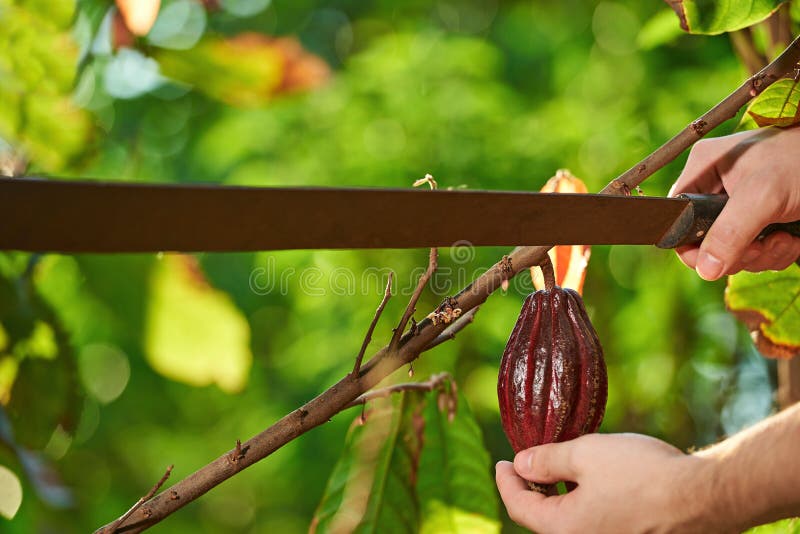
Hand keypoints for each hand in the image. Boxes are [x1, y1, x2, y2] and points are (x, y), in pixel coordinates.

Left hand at [495, 433, 717, 533]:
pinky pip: (593, 523)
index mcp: (564, 528)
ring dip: (557, 495)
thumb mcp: (585, 453)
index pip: (519, 507)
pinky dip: (581, 502)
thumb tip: (521, 464)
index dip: (505, 481)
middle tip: (526, 462)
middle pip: (542, 518)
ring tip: (556, 466)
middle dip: (530, 489)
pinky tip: (589, 480)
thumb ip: (547, 460)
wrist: (703, 496)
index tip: (502, 461)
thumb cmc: (642, 473)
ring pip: (568, 521)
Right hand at [670, 126, 799, 279]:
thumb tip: (705, 270)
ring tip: (784, 239)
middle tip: (762, 245)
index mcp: (704, 168)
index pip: (676, 217)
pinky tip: (791, 239)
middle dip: (737, 252)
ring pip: (732, 252)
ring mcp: (740, 207)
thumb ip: (729, 233)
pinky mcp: (762, 221)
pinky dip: (775, 253)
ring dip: (761, 256)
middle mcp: (717, 188)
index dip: (691, 243)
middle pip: (705, 241)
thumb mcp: (762, 197)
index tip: (717, 255)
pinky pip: (755, 252)